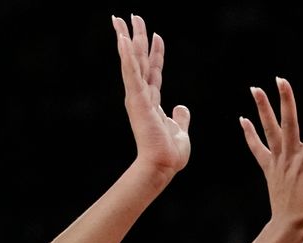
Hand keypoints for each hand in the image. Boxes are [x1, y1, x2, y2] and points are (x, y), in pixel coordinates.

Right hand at [114, 15, 190, 180]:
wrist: (163, 165)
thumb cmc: (169, 154)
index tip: (157, 35)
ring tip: (121, 19)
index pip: (154, 70)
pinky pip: (132, 73)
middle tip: (132, 16)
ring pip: (132, 61)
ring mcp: (138, 97)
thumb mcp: (179, 130)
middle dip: (136, 37)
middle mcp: (141, 96)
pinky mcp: (137, 100)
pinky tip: (123, 39)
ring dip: (127, 39)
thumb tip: (181, 107)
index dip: (156, 52)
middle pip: (140, 60)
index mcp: (152, 101)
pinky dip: (128, 56)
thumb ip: (180, 117)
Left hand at [243, 78, 302, 242]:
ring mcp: (278, 163)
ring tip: (255, 88)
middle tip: (280, 79)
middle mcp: (291, 159)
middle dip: (285, 101)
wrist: (288, 230)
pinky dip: (250, 134)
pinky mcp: (269, 169)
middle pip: (288, 124)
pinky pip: (257, 149)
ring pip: (269, 131)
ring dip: (263, 109)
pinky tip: (243, 119)